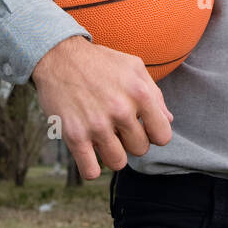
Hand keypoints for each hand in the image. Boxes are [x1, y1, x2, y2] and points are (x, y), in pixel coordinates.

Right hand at [31, 35, 173, 180]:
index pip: (162, 136)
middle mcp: (120, 110)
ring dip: (112, 153)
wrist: (59, 56)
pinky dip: (91, 168)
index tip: (142, 126)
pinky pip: (91, 171)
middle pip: (140, 150)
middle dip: (131, 141)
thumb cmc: (100, 62)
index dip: (154, 134)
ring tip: (104, 137)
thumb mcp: (134, 67)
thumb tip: (168, 120)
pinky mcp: (74, 136)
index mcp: (139, 93)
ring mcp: (97, 125)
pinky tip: (89, 153)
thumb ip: (154, 94)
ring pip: (118, 163)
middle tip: (118, 127)